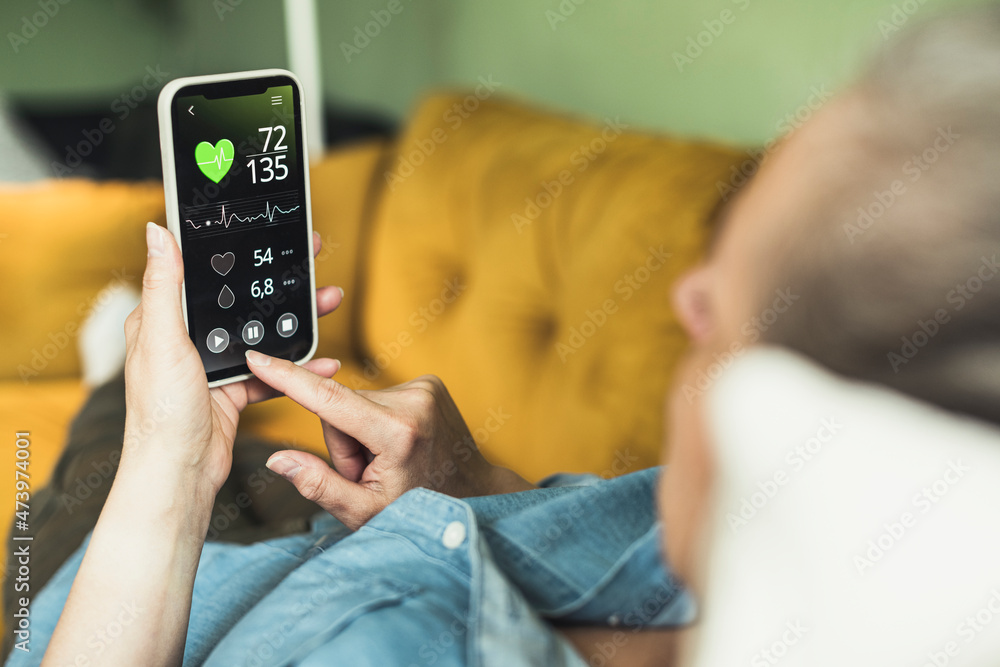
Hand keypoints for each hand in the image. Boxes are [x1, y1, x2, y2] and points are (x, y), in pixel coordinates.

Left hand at [120, 222, 341, 500]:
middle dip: (279, 283)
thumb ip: (164, 286)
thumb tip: (158, 231)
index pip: (202, 273)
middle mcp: (187, 340)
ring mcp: (213, 366)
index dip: (234, 250)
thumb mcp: (162, 340)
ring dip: (297, 320)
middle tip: (311, 264)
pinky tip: (323, 362)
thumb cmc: (161, 413)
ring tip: (328, 303)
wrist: (180, 473)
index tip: (267, 232)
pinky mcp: (234, 391)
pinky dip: (299, 367)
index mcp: (163, 320)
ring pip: (262, 333)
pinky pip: (273, 370)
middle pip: (240, 300)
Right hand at [244, 353, 535, 528]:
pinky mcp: (429, 382)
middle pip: (339, 408)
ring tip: (390, 461)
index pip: (328, 400)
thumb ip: (318, 485)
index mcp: (397, 433)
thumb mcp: (365, 512)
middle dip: (344, 442)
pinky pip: (378, 398)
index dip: (288, 378)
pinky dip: (379, 422)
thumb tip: (278, 460)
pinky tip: (401, 445)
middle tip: (370, 472)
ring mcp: (425, 387)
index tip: (258, 357)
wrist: (473, 493)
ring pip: (357, 403)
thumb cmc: (420, 509)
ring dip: (363, 434)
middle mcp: (413, 401)